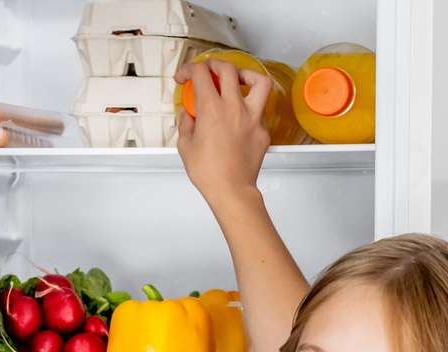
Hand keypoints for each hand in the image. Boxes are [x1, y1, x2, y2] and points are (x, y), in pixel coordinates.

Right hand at [174, 59, 272, 208]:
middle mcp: (234, 107)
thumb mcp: (185, 146)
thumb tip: (188, 115)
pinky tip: (242, 116)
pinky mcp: (263, 131)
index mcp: (211, 108)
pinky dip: (250, 108)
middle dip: (213, 64)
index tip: (184, 77)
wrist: (232, 190)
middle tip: (208, 71)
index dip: (188, 69)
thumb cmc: (209, 172)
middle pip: (227, 69)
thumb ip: (186, 124)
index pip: (200, 73)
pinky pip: (260, 110)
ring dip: (246, 75)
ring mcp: (253, 118)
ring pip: (258, 82)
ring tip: (238, 80)